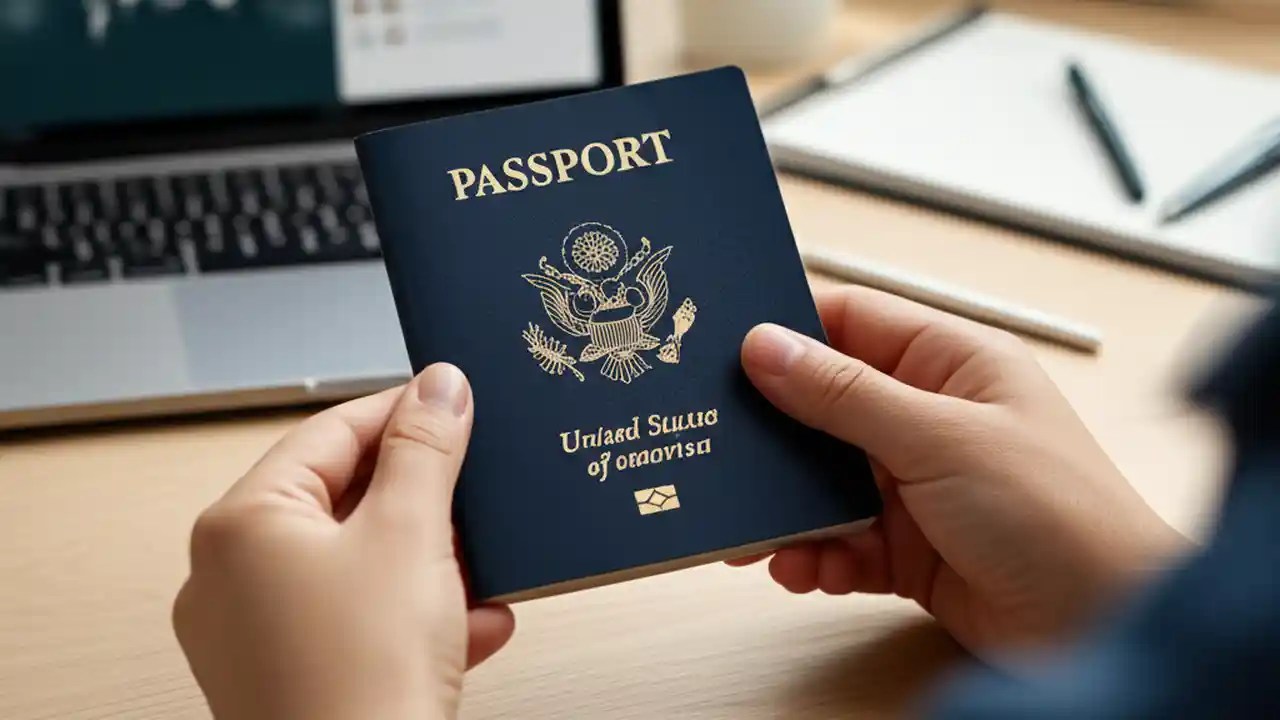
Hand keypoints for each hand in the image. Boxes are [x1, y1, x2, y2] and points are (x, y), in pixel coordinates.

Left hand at [173, 365, 513, 719]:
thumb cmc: (360, 684)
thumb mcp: (411, 536)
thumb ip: (426, 449)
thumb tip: (438, 386)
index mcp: (242, 525)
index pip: (328, 432)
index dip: (400, 410)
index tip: (453, 400)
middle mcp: (232, 577)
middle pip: (344, 499)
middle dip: (425, 502)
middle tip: (476, 489)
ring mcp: (257, 634)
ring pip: (359, 565)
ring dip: (432, 563)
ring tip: (483, 568)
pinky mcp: (293, 676)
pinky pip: (360, 622)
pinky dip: (417, 615)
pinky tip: (476, 625)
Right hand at [734, 287, 1186, 654]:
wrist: (1105, 626)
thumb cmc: (1059, 515)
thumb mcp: (940, 438)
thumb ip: (845, 394)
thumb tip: (767, 347)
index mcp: (954, 364)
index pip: (854, 323)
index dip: (791, 333)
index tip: (727, 350)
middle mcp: (933, 418)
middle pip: (828, 407)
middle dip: (777, 435)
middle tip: (722, 449)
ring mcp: (920, 485)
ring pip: (826, 482)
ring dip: (789, 508)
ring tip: (753, 534)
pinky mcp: (911, 548)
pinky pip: (841, 541)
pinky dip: (816, 556)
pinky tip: (801, 569)